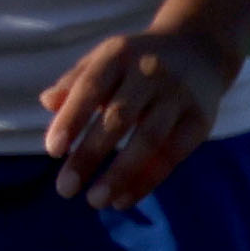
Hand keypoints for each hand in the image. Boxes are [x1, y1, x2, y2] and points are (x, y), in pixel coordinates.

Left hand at [38, 23, 242, 208]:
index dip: (71, 120)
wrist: (200, 49)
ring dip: (121, 174)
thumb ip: (75, 82)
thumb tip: (47, 102)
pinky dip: (148, 179)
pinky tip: (124, 198)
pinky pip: (174, 154)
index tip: (53, 151)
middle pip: (119, 118)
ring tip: (96, 201)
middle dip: (90, 155)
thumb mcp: (104, 61)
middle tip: (65, 189)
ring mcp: (180, 95)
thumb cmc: (136, 62)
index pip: (90, 88)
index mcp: (119, 55)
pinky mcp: (202, 119)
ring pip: (149, 139)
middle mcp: (152, 72)